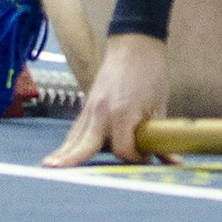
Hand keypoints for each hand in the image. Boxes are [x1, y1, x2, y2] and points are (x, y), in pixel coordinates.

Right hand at [44, 33, 175, 166]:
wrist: (133, 47)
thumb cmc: (149, 74)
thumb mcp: (159, 106)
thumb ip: (160, 137)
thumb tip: (172, 162)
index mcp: (122, 112)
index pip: (122, 149)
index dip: (135, 157)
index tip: (146, 156)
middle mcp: (102, 112)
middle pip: (85, 145)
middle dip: (73, 161)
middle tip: (57, 174)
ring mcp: (91, 108)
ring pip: (75, 138)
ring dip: (64, 154)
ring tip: (48, 168)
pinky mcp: (87, 106)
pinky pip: (76, 130)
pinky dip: (69, 144)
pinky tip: (59, 156)